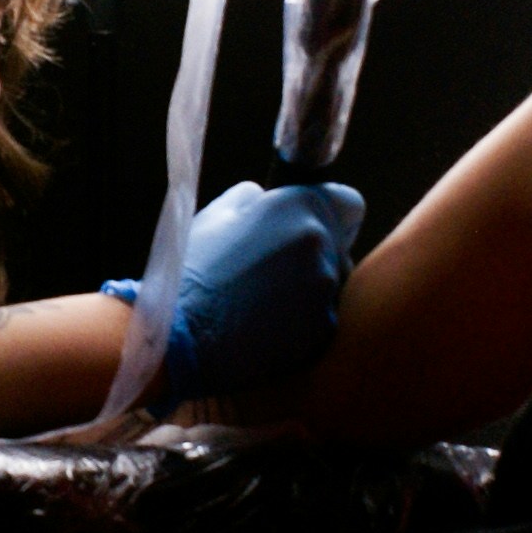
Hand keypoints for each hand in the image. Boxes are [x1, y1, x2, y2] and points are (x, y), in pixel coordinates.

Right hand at [160, 180, 366, 403]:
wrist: (181, 334)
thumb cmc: (194, 271)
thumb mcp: (217, 216)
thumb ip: (254, 199)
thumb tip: (266, 199)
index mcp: (300, 206)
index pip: (350, 203)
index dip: (334, 215)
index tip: (314, 230)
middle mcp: (322, 243)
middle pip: (340, 248)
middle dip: (316, 257)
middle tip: (272, 274)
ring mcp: (326, 289)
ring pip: (331, 286)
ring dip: (309, 292)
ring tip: (264, 304)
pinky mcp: (323, 329)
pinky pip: (323, 320)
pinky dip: (303, 324)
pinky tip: (267, 327)